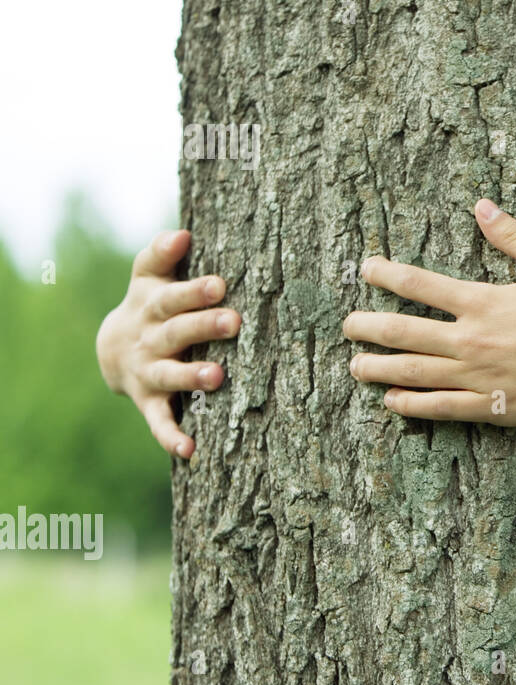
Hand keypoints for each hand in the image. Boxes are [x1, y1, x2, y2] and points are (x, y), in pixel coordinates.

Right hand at [95, 229, 241, 457]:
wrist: (113, 348)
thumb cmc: (151, 303)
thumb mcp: (149, 276)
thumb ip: (161, 254)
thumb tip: (181, 234)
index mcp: (152, 305)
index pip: (171, 295)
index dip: (193, 290)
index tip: (221, 283)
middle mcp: (149, 339)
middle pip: (175, 331)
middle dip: (203, 326)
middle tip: (233, 320)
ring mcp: (147, 372)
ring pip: (168, 375)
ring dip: (191, 376)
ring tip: (218, 377)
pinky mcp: (148, 402)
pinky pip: (159, 422)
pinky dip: (171, 437)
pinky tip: (190, 450)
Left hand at [343, 199, 515, 425]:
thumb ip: (513, 236)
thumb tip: (482, 207)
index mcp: (483, 300)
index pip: (419, 284)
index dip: (386, 275)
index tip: (365, 269)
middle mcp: (471, 339)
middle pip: (403, 332)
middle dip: (368, 327)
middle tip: (347, 325)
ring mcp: (479, 377)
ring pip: (413, 373)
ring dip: (379, 369)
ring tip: (355, 367)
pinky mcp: (494, 408)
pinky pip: (442, 408)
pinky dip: (412, 405)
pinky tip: (392, 403)